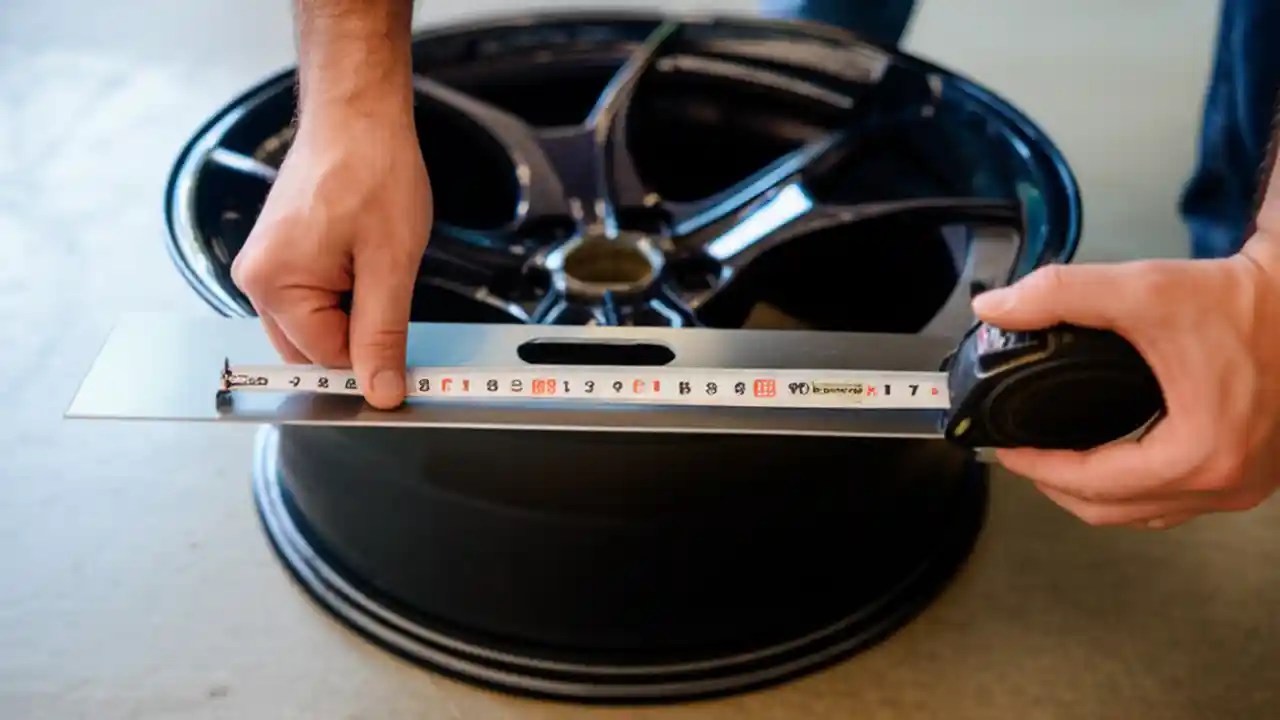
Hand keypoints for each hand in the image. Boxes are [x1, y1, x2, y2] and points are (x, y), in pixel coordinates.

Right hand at [231, 106, 431, 408]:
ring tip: (374, 259)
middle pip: (313, 348)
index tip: (404, 339)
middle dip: (358, 332)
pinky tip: (362, 256)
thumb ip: (383, 335)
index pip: (327, 359)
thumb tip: (380, 393)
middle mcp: (256, 279)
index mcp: (275, 285)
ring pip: (314, 325)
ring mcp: (265, 265)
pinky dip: (344, 292)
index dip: (372, 355)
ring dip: (353, 310)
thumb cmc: (372, 170)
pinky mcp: (280, 254)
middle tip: (390, 286)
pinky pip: (311, 298)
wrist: (358, 113)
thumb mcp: (391, 263)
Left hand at [970, 239, 1279, 528]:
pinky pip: (1178, 500)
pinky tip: (1114, 460)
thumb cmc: (1249, 302)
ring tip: (1058, 459)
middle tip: (1023, 455)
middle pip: (1114, 510)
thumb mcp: (1146, 289)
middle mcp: (1225, 483)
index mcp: (1198, 455)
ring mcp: (1243, 485)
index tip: (1005, 450)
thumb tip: (996, 307)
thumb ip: (1061, 295)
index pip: (1092, 484)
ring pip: (1146, 513)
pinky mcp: (1253, 474)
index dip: (1038, 469)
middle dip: (1059, 485)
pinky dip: (1136, 487)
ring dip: (1096, 492)